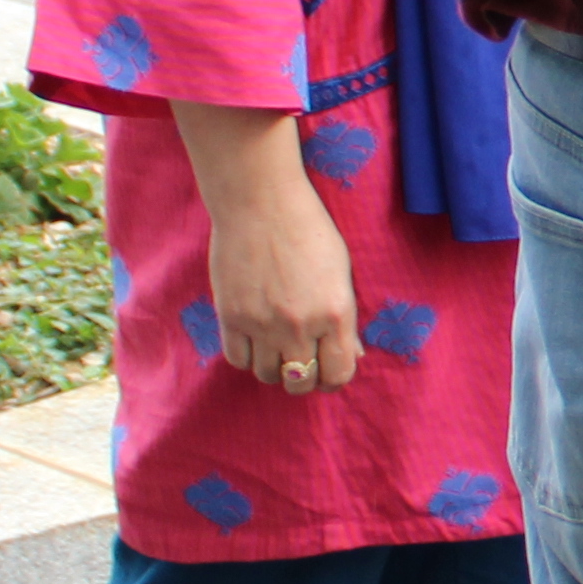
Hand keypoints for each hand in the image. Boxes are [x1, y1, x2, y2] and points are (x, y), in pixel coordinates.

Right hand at [204, 142, 362, 395]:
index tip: (328, 369)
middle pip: (301, 382)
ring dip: (274, 368)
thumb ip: (344, 318)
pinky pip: (238, 359)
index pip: (339, 374)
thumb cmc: (308, 229)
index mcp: (336, 313)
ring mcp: (263, 323)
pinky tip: (253, 339)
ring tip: (276, 347)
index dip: (335, 378)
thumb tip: (352, 355)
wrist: (260, 201)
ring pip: (267, 375)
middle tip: (302, 362)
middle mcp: (301, 325)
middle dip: (305, 378)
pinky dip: (247, 356)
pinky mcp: (230, 316)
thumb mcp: (340, 271)